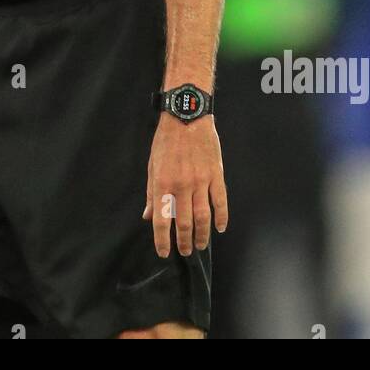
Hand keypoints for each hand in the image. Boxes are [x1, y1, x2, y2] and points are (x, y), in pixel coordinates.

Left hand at [141, 115, 227, 257]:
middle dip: (184, 242)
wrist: (187, 117)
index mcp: (162, 184)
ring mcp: (201, 181)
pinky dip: (221, 217)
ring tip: (201, 245)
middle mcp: (181, 186)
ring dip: (202, 235)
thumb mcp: (152, 166)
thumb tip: (148, 216)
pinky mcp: (216, 175)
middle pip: (184, 223)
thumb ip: (151, 193)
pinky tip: (219, 228)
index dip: (162, 241)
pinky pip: (220, 201)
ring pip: (203, 217)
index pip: (162, 221)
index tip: (164, 253)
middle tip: (186, 252)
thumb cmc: (166, 141)